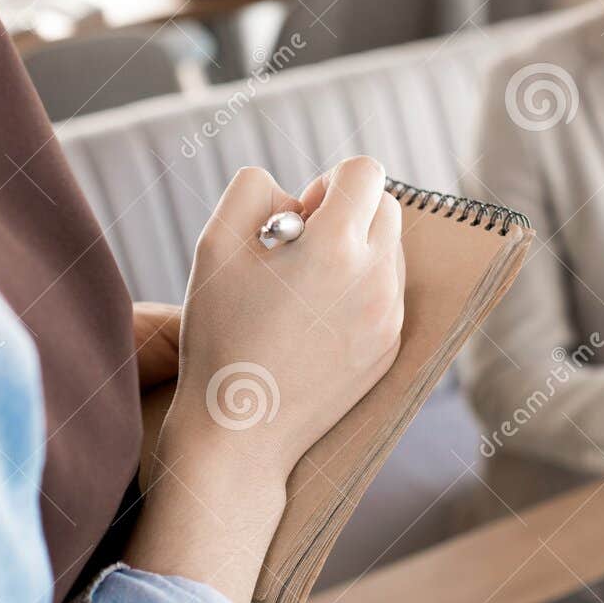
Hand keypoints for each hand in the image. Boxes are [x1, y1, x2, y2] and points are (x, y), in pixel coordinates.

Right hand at [125, 157, 404, 602]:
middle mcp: (376, 280)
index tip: (297, 217)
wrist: (239, 430)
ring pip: (389, 252)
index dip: (326, 182)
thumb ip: (254, 190)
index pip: (364, 172)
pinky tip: (314, 322)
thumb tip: (300, 195)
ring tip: (303, 289)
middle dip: (347, 213)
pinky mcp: (389, 349)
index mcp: (336, 247)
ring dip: (354, 252)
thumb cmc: (219, 334)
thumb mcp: (214, 245)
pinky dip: (358, 292)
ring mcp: (388, 318)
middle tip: (298, 250)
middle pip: (386, 207)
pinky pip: (386, 294)